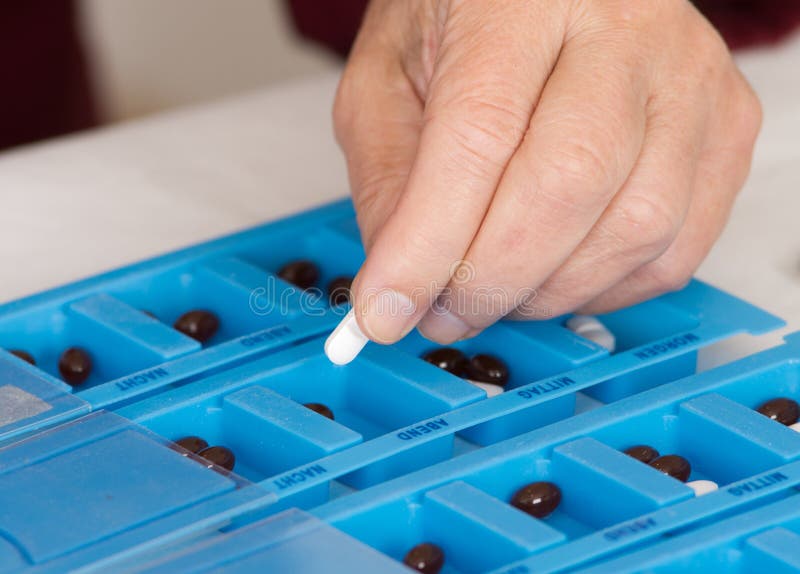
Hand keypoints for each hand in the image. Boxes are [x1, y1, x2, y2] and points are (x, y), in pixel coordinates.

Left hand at [334, 0, 760, 343]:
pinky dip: (606, 289)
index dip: (430, 245)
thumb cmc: (466, 18)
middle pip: (567, 186)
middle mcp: (624, 30)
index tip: (388, 310)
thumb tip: (400, 285)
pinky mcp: (724, 128)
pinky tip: (557, 275)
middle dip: (490, 281)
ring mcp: (689, 80)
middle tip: (443, 311)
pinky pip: (677, 250)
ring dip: (548, 292)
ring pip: (634, 229)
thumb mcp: (387, 77)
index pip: (479, 138)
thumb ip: (387, 177)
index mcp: (520, 2)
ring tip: (495, 289)